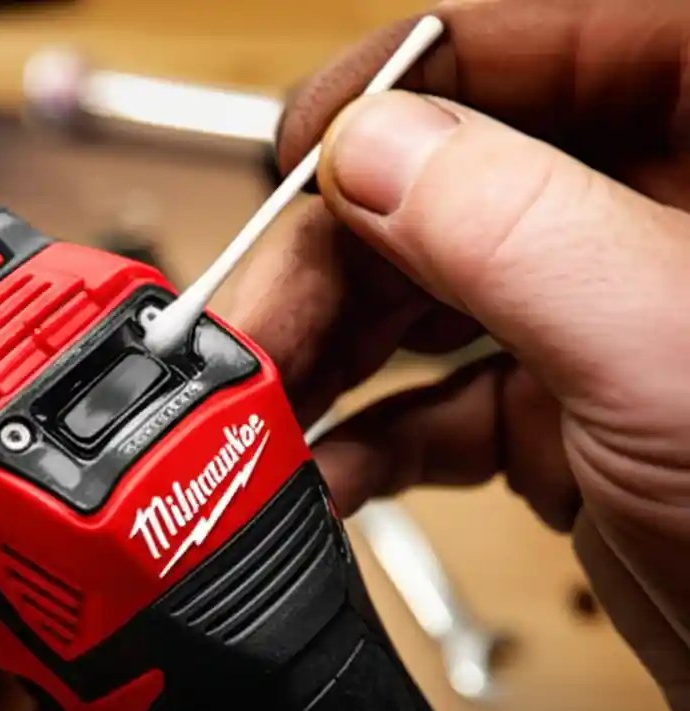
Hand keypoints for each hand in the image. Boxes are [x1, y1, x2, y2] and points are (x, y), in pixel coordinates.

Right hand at [230, 0, 689, 710]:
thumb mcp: (664, 348)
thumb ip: (511, 228)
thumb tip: (369, 147)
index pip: (523, 47)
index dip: (396, 88)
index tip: (302, 156)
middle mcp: (647, 221)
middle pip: (442, 183)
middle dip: (330, 261)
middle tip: (258, 328)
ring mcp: (605, 320)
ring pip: (426, 291)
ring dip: (332, 352)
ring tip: (270, 405)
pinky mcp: (571, 418)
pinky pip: (443, 398)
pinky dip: (375, 434)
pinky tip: (335, 468)